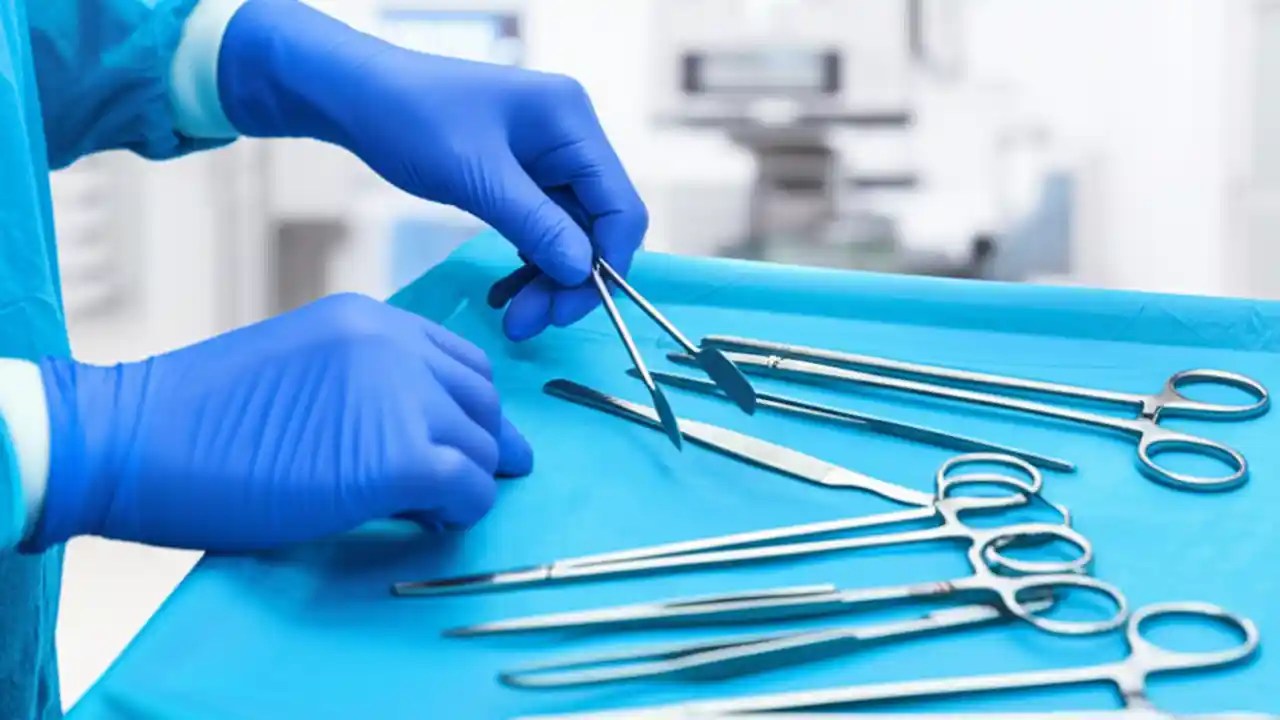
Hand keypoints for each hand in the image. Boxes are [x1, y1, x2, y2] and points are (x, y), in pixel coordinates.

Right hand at [27, 294, 530, 551]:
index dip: (470, 405)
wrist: (135, 440)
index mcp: (369, 319)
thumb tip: (419, 435)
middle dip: (483, 443)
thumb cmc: (198, 420)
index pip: (461, 359)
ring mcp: (402, 399)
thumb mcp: (301, 373)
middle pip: (482, 400)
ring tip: (436, 508)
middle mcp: (396, 346)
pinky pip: (470, 490)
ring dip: (470, 480)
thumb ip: (365, 386)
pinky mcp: (400, 459)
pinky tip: (431, 523)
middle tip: (469, 480)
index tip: (468, 438)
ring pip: (482, 446)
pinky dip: (461, 512)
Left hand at [218, 0, 648, 340]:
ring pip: (570, 236)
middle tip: (531, 324)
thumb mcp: (476, 175)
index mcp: (571, 122)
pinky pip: (543, 231)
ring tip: (514, 320)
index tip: (569, 308)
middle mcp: (570, 139)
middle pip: (598, 227)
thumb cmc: (413, 120)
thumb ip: (535, 224)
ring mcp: (548, 160)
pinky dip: (529, 265)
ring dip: (548, 280)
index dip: (608, 262)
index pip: (620, 205)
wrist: (355, 97)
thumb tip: (583, 272)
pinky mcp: (523, 179)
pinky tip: (506, 295)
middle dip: (570, 279)